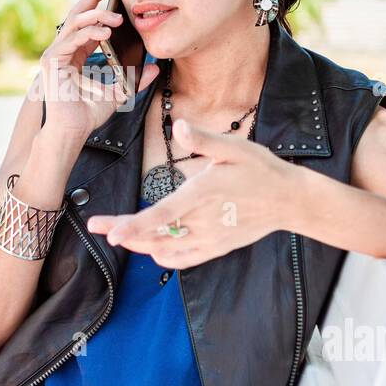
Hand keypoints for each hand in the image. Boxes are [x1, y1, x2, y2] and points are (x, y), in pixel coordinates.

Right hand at [30, 0, 160, 140]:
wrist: (73, 131)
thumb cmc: (90, 113)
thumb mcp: (119, 91)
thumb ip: (135, 79)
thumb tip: (154, 67)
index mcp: (75, 53)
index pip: (87, 22)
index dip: (99, 5)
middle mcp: (63, 49)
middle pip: (77, 14)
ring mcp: (55, 54)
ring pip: (74, 22)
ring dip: (97, 16)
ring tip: (117, 18)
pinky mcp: (51, 61)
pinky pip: (70, 39)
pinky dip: (88, 33)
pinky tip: (105, 32)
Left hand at [85, 118, 299, 269]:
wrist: (289, 200)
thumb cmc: (261, 169)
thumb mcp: (235, 147)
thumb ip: (204, 140)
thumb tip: (179, 126)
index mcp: (203, 194)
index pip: (163, 215)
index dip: (134, 225)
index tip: (110, 232)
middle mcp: (204, 221)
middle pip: (155, 234)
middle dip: (123, 231)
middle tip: (96, 226)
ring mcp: (210, 239)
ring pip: (165, 248)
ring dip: (139, 242)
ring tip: (119, 232)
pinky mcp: (215, 248)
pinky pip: (183, 259)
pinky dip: (163, 255)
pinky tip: (151, 248)